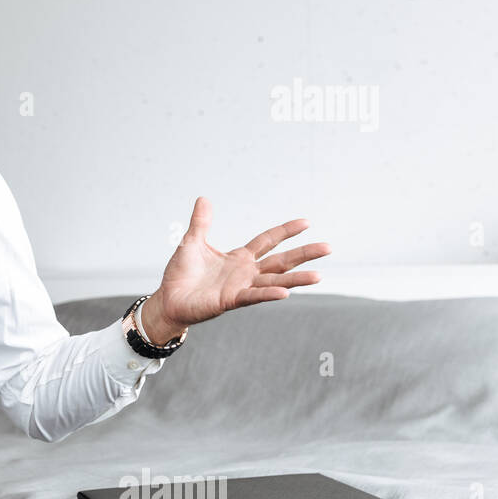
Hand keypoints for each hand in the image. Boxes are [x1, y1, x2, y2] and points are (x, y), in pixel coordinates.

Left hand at [142, 197, 331, 339]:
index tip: (307, 222)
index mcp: (239, 258)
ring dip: (296, 279)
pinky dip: (269, 294)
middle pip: (280, 260)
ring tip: (319, 276)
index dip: (285, 231)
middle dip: (304, 254)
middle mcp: (245, 273)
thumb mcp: (192, 243)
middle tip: (328, 247)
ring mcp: (241, 287)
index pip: (268, 241)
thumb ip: (201, 222)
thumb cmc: (181, 274)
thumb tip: (203, 198)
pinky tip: (286, 292)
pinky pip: (253, 296)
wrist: (168, 299)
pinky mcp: (231, 301)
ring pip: (274, 281)